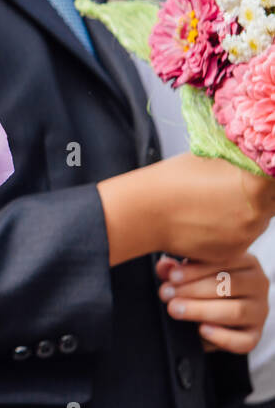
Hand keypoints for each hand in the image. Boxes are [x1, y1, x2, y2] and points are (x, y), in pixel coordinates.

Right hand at [100, 155, 274, 264]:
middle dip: (258, 194)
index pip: (274, 176)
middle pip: (271, 201)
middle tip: (230, 186)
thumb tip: (257, 156)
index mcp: (258, 183)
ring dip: (244, 212)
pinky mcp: (233, 252)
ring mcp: (247, 235)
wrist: (144, 211)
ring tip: (213, 203)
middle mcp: (259, 212)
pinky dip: (229, 230)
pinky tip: (206, 219)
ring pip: (257, 220)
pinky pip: (240, 238)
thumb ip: (242, 160)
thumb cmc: (173, 180)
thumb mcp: (212, 158)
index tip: (254, 171)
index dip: (265, 174)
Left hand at [156, 253, 269, 353]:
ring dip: (201, 310)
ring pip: (236, 311)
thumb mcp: (189, 274)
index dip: (196, 269)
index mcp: (245, 262)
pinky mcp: (255, 335)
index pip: (225, 261)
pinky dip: (222, 337)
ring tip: (176, 309)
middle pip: (230, 285)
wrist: (213, 317)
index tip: (172, 277)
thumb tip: (165, 266)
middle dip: (194, 290)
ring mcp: (259, 311)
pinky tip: (202, 330)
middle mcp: (257, 285)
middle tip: (168, 294)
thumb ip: (176, 269)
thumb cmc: (202, 287)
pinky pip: (244, 340)